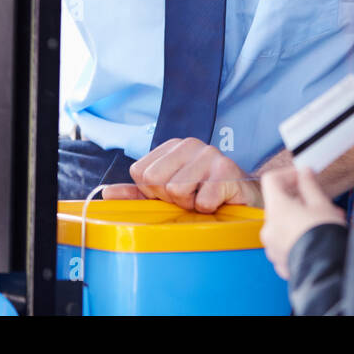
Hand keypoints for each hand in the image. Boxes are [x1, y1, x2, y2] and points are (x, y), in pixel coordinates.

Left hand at [101, 137, 260, 212]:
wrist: (247, 201)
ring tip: (205, 198)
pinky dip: (208, 210)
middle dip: (171, 198)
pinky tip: (219, 202)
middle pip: (155, 180)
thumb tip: (106, 194)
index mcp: (172, 146)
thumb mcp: (168, 195)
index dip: (154, 192)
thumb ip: (137, 193)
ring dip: (191, 205)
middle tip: (191, 197)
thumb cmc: (205, 196)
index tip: (174, 193)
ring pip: (177, 191)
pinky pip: (201, 202)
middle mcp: (190, 144)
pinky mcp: (227, 171)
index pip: (140, 172)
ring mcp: (210, 154)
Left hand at [259, 166, 346, 279]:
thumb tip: (304, 172)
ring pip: (283, 224)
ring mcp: (272, 246)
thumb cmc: (324, 238)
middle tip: (320, 201)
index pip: (271, 180)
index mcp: (276, 209)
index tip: (302, 177)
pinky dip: (297, 237)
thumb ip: (309, 185)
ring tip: (323, 222)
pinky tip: (316, 238)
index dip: (287, 174)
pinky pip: (285, 242)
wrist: (326, 271)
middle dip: (299, 200)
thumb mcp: (322, 205)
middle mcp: (269, 228)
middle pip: (278, 204)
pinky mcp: (279, 261)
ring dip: (300, 218)